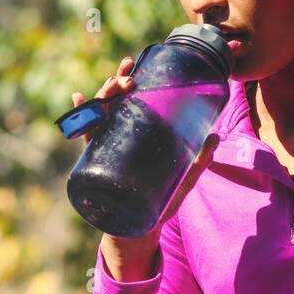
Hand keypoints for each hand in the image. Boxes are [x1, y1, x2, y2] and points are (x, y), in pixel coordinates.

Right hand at [70, 57, 219, 280]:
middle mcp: (120, 134)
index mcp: (139, 132)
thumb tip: (215, 135)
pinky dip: (79, 117)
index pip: (133, 99)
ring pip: (100, 114)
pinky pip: (85, 136)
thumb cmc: (160, 202)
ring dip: (102, 96)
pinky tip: (78, 99)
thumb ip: (199, 161)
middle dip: (117, 83)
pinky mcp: (95, 161)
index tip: (135, 64)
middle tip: (128, 77)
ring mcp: (106, 146)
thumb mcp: (183, 180)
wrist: (139, 229)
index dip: (131, 79)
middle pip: (115, 101)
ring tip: (111, 87)